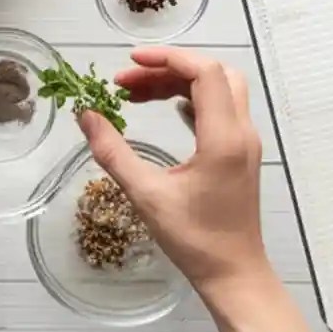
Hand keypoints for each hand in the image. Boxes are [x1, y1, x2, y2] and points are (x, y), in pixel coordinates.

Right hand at [78, 47, 266, 294]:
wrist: (233, 273)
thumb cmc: (193, 239)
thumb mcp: (146, 195)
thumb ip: (113, 152)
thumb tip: (86, 116)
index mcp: (223, 138)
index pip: (205, 72)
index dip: (168, 58)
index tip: (130, 63)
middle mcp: (242, 132)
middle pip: (214, 74)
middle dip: (170, 68)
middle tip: (129, 83)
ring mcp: (246, 142)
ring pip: (220, 89)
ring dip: (180, 83)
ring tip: (137, 94)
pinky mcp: (242, 153)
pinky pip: (221, 110)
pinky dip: (193, 100)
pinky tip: (167, 109)